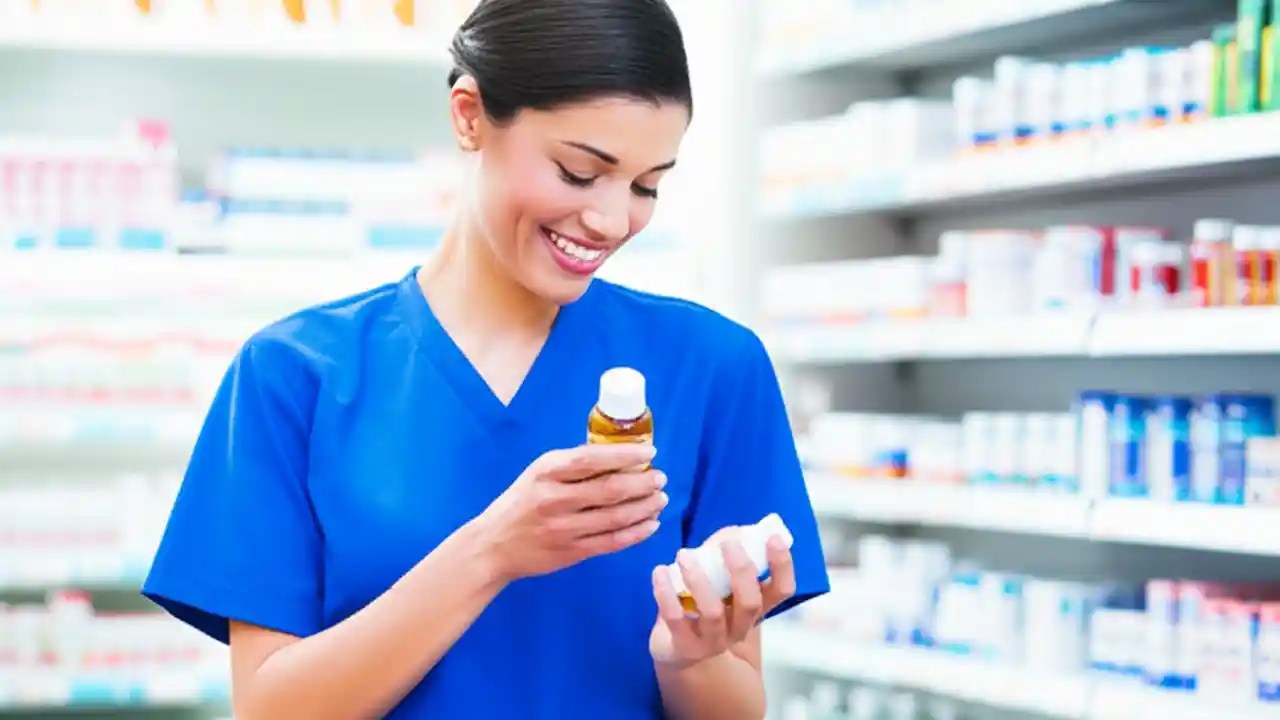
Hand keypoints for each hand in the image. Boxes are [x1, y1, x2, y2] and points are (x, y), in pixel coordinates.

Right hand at [475, 443, 666, 582]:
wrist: (493, 546)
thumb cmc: (521, 502)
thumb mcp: (539, 473)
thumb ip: (573, 465)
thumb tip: (620, 455)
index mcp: (546, 472)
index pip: (592, 458)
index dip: (626, 455)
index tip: (650, 452)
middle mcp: (554, 499)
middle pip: (610, 490)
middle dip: (643, 483)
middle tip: (660, 478)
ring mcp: (564, 528)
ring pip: (616, 518)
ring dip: (645, 508)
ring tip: (660, 499)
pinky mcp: (571, 552)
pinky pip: (612, 542)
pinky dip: (636, 533)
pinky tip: (651, 524)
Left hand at [649, 528, 795, 669]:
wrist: (678, 651)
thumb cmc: (703, 605)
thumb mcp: (719, 581)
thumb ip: (724, 554)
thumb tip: (734, 531)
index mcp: (756, 607)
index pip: (782, 590)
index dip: (782, 565)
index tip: (773, 538)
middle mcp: (740, 627)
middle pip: (750, 603)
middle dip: (741, 570)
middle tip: (727, 544)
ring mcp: (713, 641)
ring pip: (713, 613)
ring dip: (699, 580)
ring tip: (684, 554)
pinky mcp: (684, 646)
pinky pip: (676, 620)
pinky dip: (666, 594)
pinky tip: (659, 572)